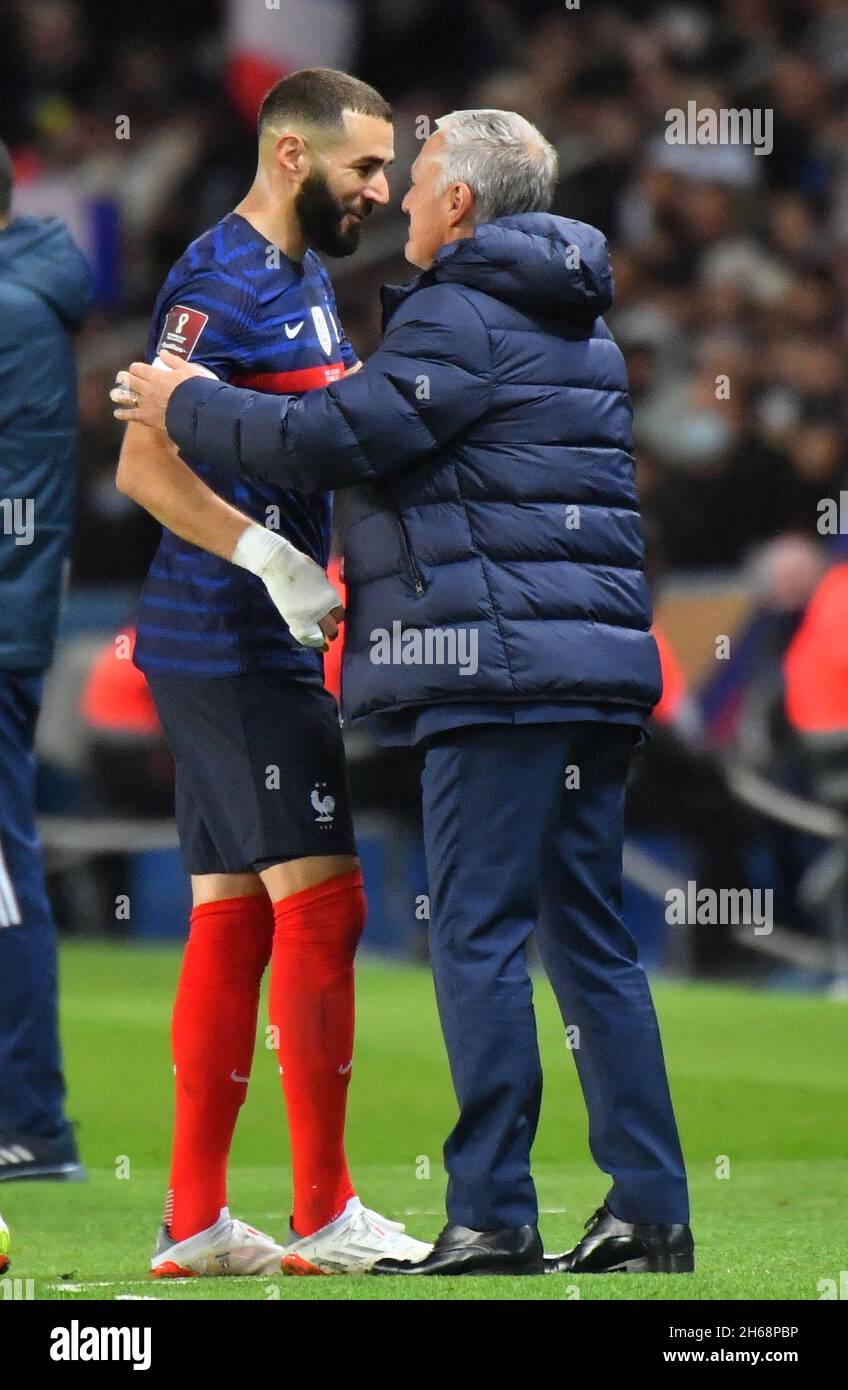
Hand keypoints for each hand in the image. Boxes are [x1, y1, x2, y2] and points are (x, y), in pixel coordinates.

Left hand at [110, 349, 211, 428]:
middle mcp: (147, 388)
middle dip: (123, 378)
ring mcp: (145, 403)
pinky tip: (117, 413)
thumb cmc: (194, 390)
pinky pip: (131, 415)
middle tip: (120, 378)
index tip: (136, 370)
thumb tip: (162, 352)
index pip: (138, 368)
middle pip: (129, 381)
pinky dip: (123, 414)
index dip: (135, 368)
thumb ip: (173, 361)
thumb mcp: (188, 370)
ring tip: (114, 395)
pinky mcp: (147, 417)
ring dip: (119, 395)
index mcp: (156, 376)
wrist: (195, 412)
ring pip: (127, 397)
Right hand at [231, 523, 344, 651]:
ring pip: (321, 635)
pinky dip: (311, 643)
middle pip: (332, 628)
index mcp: (331, 597)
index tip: (334, 622)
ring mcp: (308, 616)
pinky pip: (306, 638)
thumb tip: (325, 598)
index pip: (340, 615)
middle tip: (330, 636)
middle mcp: (322, 609)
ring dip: (322, 640)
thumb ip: (325, 590)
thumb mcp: (320, 576)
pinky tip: (316, 646)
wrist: (280, 565)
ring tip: (323, 644)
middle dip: (331, 632)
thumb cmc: (299, 565)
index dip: (336, 619)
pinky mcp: (293, 620)